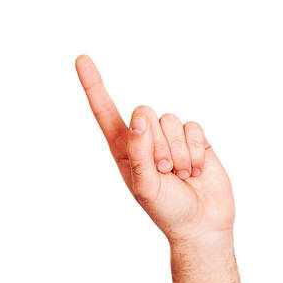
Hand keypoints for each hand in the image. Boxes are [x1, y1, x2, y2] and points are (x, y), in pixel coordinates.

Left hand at [75, 53, 234, 244]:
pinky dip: (195, 150)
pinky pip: (193, 126)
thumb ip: (138, 152)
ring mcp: (170, 137)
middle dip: (157, 144)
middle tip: (164, 172)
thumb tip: (138, 117)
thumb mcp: (144, 187)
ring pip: (171, 120)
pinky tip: (196, 170)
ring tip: (181, 175)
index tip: (81, 58)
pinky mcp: (194, 137)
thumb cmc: (168, 211)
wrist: (201, 224)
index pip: (105, 113)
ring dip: (178, 152)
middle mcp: (145, 139)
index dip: (94, 86)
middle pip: (145, 112)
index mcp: (124, 150)